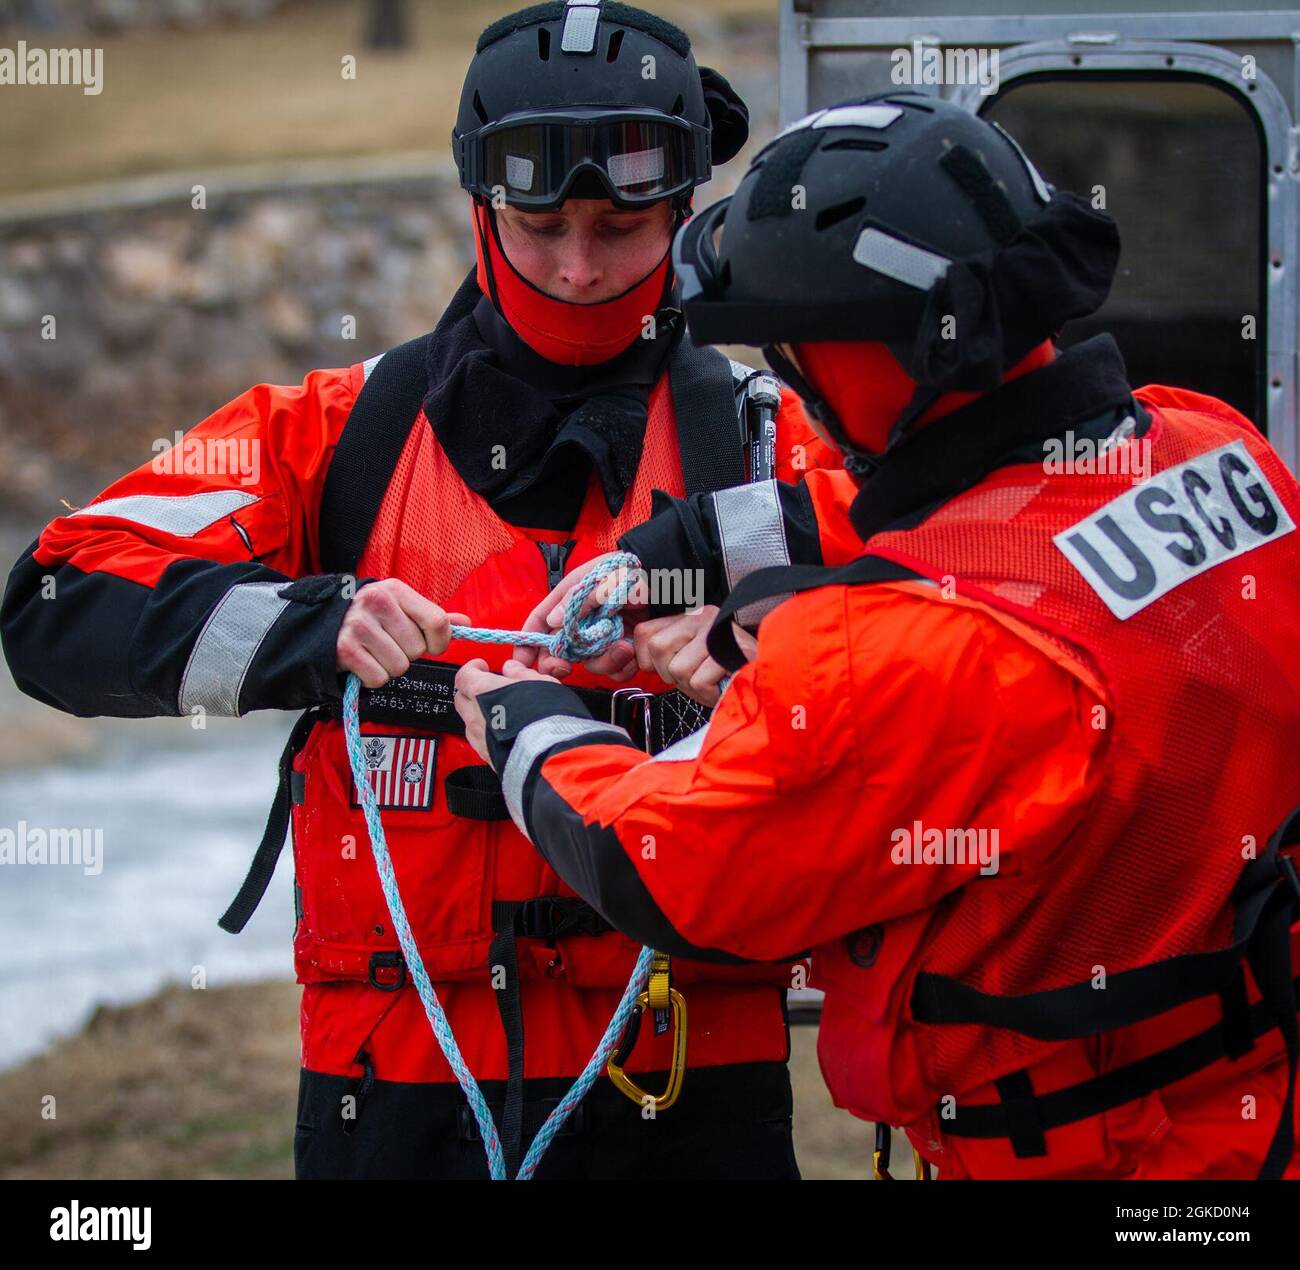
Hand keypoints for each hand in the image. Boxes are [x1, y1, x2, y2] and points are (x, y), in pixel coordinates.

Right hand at [335, 578, 467, 688]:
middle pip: (417, 649)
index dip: (440, 642)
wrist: (321, 622)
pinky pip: (379, 678)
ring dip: (391, 666)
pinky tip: (364, 661)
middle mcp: (376, 603)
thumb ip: (432, 616)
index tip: (432, 646)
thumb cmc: (371, 616)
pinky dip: (374, 676)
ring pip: (400, 667)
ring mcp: (358, 626)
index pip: (437, 621)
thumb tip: (465, 623)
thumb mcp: (400, 607)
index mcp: (396, 590)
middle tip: (390, 644)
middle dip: (408, 653)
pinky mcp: (344, 650)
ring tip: (376, 651)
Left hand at [454, 658, 560, 763]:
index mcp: (482, 691)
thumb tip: (512, 668)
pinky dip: (485, 733)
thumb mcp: (539, 683)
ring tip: (497, 712)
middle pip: (461, 698)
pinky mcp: (486, 755)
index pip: (464, 675)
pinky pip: (478, 740)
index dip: (472, 669)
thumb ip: (521, 673)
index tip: (481, 667)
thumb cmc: (545, 717)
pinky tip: (501, 732)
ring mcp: (478, 738)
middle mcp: (474, 715)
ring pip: (468, 721)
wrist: (548, 755)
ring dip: (478, 713)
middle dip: (471, 691)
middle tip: (487, 688)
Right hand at [513, 552, 649, 679]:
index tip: (520, 662)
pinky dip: (622, 667)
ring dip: (603, 661)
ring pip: (589, 662)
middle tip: (565, 668)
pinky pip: (614, 668)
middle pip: (560, 650)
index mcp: (570, 599)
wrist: (669, 579)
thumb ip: (578, 600)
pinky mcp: (622, 647)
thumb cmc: (634, 572)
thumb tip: (554, 621)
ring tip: (622, 647)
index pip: (540, 622)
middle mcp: (583, 620)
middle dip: (560, 662)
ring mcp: (602, 636)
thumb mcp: (603, 579)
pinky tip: (631, 653)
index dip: (527, 642)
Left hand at [629, 606, 756, 705]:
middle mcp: (702, 616)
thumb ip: (661, 655)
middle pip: (658, 649)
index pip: (644, 634)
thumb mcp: (686, 659)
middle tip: (693, 678)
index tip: (669, 670)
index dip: (648, 661)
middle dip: (670, 675)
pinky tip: (720, 686)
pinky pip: (699, 681)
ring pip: (678, 669)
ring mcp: (718, 631)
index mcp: (687, 616)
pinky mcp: (733, 650)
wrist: (764, 678)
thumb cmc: (721, 674)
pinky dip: (707, 693)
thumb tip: (629, 662)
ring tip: (709, 682)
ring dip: (691, 687)